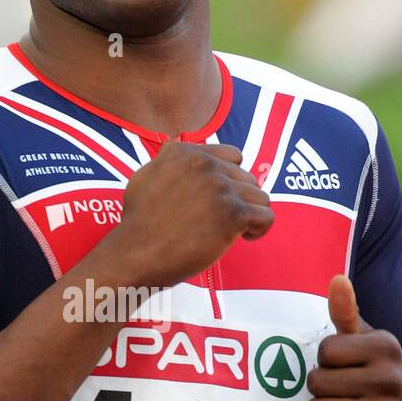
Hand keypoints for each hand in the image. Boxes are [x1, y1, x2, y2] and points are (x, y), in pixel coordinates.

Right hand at [115, 141, 273, 288]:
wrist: (135, 254)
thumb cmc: (138, 224)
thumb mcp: (145, 176)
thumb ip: (167, 160)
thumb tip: (176, 146)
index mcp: (185, 152)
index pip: (233, 156)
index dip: (231, 179)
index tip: (220, 200)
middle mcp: (205, 164)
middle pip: (248, 178)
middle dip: (239, 200)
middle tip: (221, 222)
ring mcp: (220, 187)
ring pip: (260, 197)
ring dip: (250, 215)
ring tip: (234, 232)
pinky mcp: (233, 213)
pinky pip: (266, 217)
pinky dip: (258, 229)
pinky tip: (243, 238)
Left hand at [306, 275, 401, 400]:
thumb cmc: (375, 374)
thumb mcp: (366, 342)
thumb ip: (347, 314)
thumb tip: (337, 280)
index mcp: (387, 347)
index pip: (326, 351)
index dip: (325, 360)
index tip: (342, 365)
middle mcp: (391, 378)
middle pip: (316, 382)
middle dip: (319, 388)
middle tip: (337, 391)